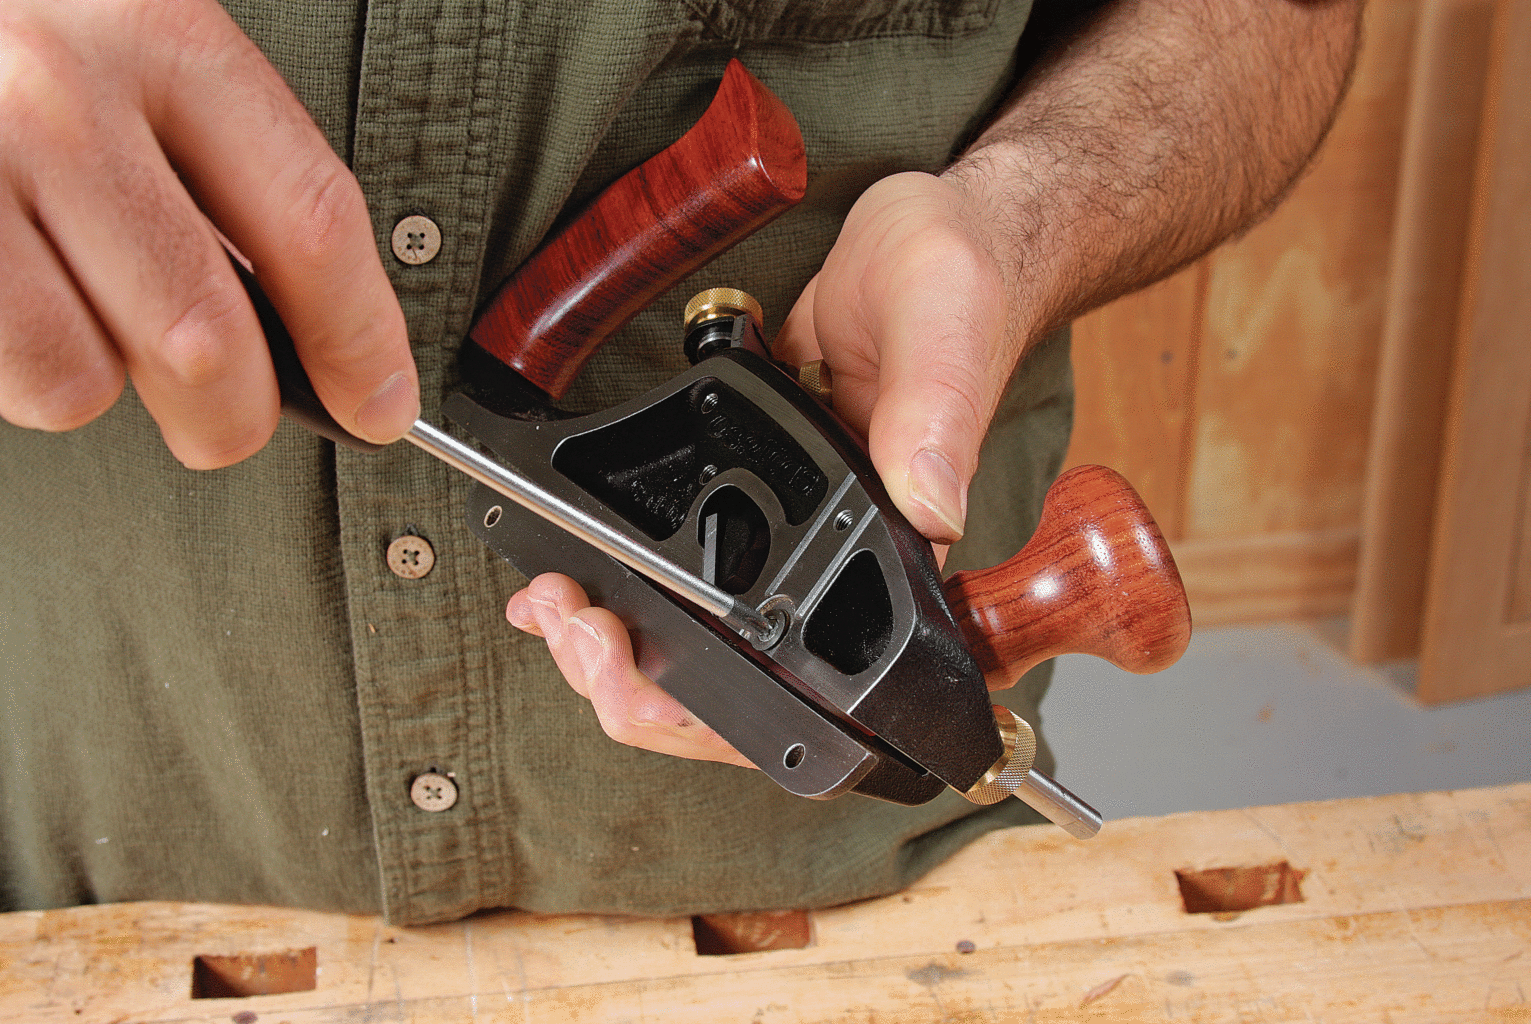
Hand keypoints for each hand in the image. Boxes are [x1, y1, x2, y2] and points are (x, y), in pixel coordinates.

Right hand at [0, 0, 416, 467]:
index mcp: (157, 31)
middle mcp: (55, 93)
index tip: (381, 402)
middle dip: (235, 418)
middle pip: (206, 340)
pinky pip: (5, 375)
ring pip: (86, 381)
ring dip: (101, 387)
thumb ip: (218, 166)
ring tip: (80, 318)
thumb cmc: (15, 29)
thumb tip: (309, 334)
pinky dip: (20, 374)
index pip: (309, 222)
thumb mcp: (132, 39)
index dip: (360, 339)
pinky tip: (17, 305)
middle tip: (228, 419)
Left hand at [508, 169, 1023, 765]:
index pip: (835, 693)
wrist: (940, 233)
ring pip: (705, 641)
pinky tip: (563, 572)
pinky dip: (619, 576)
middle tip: (576, 633)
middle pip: (746, 688)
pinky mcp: (758, 493)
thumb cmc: (968, 279)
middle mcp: (850, 563)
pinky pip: (686, 562)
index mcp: (908, 555)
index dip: (732, 718)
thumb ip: (936, 413)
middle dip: (645, 688)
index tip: (642, 684)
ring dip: (621, 647)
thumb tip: (927, 507)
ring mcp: (795, 535)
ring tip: (554, 611)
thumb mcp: (947, 326)